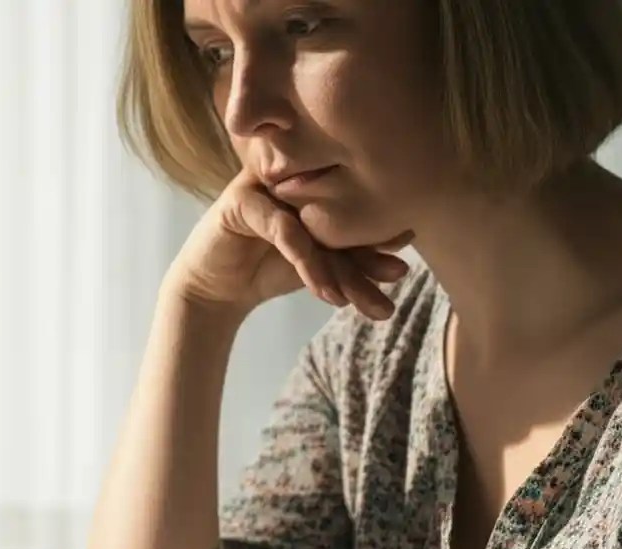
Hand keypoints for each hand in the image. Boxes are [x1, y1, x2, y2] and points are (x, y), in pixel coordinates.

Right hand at [163, 168, 412, 321]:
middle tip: (394, 281)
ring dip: (340, 266)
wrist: (216, 291)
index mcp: (312, 183)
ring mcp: (264, 183)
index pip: (351, 209)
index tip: (400, 268)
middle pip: (336, 215)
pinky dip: (305, 261)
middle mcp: (291, 176)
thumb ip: (351, 259)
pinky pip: (281, 228)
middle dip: (365, 255)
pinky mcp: (239, 200)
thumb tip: (404, 258)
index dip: (378, 240)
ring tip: (361, 300)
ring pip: (312, 224)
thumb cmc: (268, 270)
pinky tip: (324, 292)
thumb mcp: (318, 268)